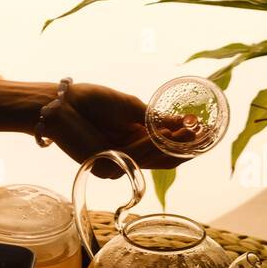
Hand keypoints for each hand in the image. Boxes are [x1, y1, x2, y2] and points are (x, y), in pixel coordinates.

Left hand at [35, 82, 187, 177]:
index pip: (166, 149)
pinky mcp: (105, 167)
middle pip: (163, 160)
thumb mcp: (130, 106)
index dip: (186, 144)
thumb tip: (185, 121)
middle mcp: (128, 155)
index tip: (205, 133)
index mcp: (135, 140)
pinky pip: (132, 159)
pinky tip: (156, 134)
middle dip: (183, 147)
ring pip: (150, 160)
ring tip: (183, 129)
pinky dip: (145, 146)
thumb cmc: (92, 100)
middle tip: (200, 134)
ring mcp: (117, 164)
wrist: (60, 103)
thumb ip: (154, 118)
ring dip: (167, 144)